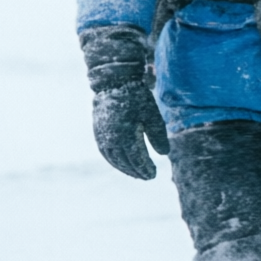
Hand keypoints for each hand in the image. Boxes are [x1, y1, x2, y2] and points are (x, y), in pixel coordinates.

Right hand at [79, 25, 170, 179]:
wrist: (114, 83)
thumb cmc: (137, 98)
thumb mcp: (152, 116)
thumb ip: (157, 136)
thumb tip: (163, 154)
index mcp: (126, 137)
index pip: (136, 159)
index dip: (145, 168)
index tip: (154, 175)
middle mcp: (111, 140)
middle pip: (124, 162)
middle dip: (136, 171)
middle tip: (147, 177)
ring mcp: (102, 137)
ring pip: (113, 159)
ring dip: (124, 168)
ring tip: (136, 173)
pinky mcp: (97, 132)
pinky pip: (105, 152)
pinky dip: (114, 160)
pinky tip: (121, 163)